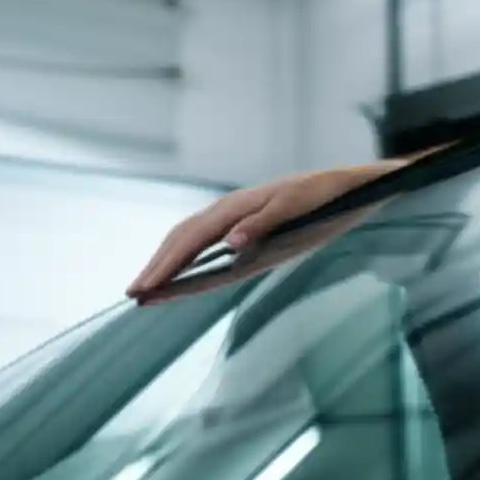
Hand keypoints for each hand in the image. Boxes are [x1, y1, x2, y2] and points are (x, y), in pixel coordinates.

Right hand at [125, 162, 404, 298]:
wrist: (347, 185)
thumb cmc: (325, 196)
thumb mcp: (299, 206)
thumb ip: (263, 223)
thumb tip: (229, 243)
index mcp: (238, 207)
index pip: (192, 238)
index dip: (167, 264)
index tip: (145, 288)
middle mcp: (230, 212)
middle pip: (182, 239)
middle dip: (156, 266)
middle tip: (132, 294)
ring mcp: (237, 220)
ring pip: (189, 239)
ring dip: (166, 263)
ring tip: (145, 288)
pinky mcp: (247, 229)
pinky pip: (209, 246)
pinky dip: (188, 262)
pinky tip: (181, 276)